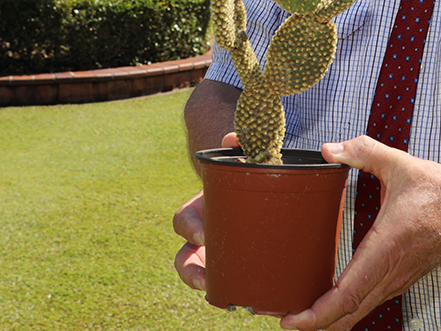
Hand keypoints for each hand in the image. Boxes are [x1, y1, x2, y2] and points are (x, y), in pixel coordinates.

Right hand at [172, 131, 239, 292]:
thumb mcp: (241, 161)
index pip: (183, 221)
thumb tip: (232, 138)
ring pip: (202, 276)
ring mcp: (217, 252)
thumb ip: (238, 146)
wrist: (258, 189)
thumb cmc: (246, 174)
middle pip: (184, 258)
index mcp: (200, 209)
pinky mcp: (236, 265)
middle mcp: (203, 235)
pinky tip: (245, 302)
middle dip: (190, 272)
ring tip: (225, 302)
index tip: (202, 237)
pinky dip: (231, 293)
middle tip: (204, 280)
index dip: (188, 229)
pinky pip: (228, 283)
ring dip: (208, 288)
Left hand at [282, 136, 440, 330]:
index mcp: (388, 246)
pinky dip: (345, 309)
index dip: (317, 314)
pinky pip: (369, 302)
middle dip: (314, 324)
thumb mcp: (399, 164)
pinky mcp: (401, 279)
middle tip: (284, 319)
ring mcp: (398, 279)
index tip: (292, 319)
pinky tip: (329, 302)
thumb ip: (363, 151)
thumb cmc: (440, 191)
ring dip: (329, 319)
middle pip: (349, 314)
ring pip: (359, 312)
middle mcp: (392, 271)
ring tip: (300, 313)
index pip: (348, 293)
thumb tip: (329, 150)